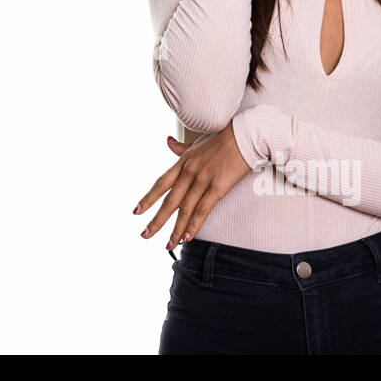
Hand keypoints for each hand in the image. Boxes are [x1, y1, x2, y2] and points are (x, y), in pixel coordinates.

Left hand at [134, 125, 253, 249]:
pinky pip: (203, 209)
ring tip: (168, 245)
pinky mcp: (218, 187)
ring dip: (175, 230)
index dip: (148, 199)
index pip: (161, 184)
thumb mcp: (197, 142)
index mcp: (183, 162)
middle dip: (156, 220)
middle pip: (169, 201)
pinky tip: (188, 237)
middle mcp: (189, 171)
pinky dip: (194, 225)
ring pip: (185, 209)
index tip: (136, 212)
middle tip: (144, 235)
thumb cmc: (223, 138)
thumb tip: (167, 141)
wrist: (244, 135)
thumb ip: (181, 147)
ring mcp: (203, 179)